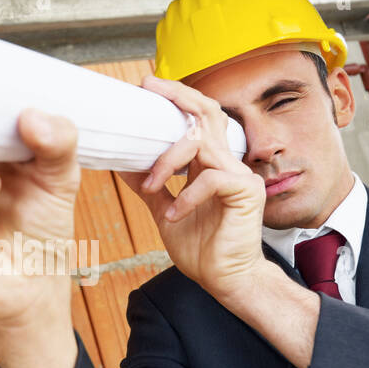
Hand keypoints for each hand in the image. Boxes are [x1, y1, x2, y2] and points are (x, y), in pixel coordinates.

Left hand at [117, 74, 267, 309]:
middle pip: (207, 112)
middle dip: (178, 96)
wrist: (226, 281)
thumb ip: (149, 184)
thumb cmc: (201, 249)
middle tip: (149, 89)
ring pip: (201, 144)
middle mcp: (227, 162)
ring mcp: (239, 175)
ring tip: (151, 186)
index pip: (196, 117)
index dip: (175, 98)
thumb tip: (122, 162)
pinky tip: (175, 214)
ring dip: (168, 160)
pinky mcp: (246, 193)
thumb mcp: (164, 210)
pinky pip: (211, 179)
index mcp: (210, 163)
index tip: (147, 87)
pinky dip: (187, 195)